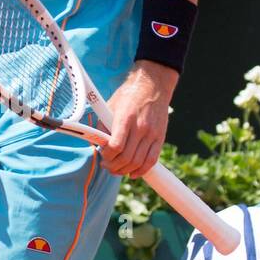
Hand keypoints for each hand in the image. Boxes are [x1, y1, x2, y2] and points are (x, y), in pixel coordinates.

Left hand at [98, 61, 176, 177]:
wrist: (153, 85)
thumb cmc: (128, 96)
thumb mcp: (110, 106)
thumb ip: (104, 126)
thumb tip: (98, 145)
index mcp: (125, 118)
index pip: (115, 146)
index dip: (107, 156)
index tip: (103, 157)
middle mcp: (140, 127)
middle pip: (126, 157)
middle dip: (113, 167)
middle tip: (107, 166)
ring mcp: (152, 133)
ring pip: (138, 162)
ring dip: (125, 171)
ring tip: (117, 170)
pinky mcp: (160, 137)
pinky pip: (152, 160)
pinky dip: (142, 171)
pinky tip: (133, 173)